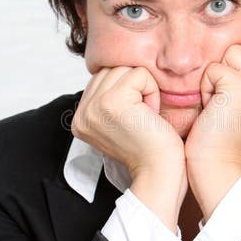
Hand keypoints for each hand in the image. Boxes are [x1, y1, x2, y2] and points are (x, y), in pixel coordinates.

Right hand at [72, 66, 186, 230]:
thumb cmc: (150, 147)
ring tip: (145, 115)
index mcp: (80, 118)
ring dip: (143, 88)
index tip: (134, 118)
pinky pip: (139, 74)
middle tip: (142, 116)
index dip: (126, 90)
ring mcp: (94, 107)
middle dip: (134, 87)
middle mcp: (82, 113)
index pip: (103, 77)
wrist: (159, 171)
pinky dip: (152, 91)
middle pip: (112, 69)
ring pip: (124, 68)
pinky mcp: (111, 102)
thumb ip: (108, 98)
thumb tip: (116, 70)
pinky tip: (150, 114)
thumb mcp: (119, 121)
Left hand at [184, 34, 240, 218]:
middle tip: (228, 90)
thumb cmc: (225, 137)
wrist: (216, 166)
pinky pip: (215, 68)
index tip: (237, 83)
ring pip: (235, 50)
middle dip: (235, 60)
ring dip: (219, 73)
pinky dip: (207, 85)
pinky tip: (212, 105)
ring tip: (220, 99)